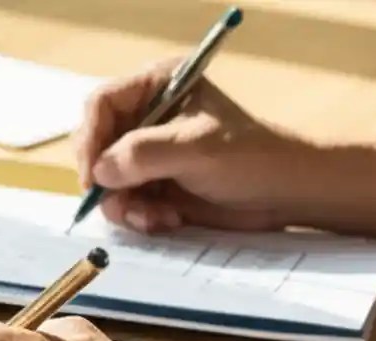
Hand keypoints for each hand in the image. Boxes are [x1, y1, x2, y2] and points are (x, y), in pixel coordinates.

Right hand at [75, 57, 309, 233]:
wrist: (284, 195)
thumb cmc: (250, 158)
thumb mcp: (196, 149)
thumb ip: (143, 155)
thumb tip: (99, 172)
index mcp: (157, 86)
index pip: (101, 105)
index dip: (90, 139)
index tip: (94, 176)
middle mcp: (146, 116)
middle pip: (96, 145)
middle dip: (108, 181)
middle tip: (125, 205)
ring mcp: (147, 153)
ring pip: (106, 180)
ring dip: (125, 205)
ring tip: (156, 217)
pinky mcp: (153, 183)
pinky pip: (122, 202)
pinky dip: (138, 216)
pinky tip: (167, 220)